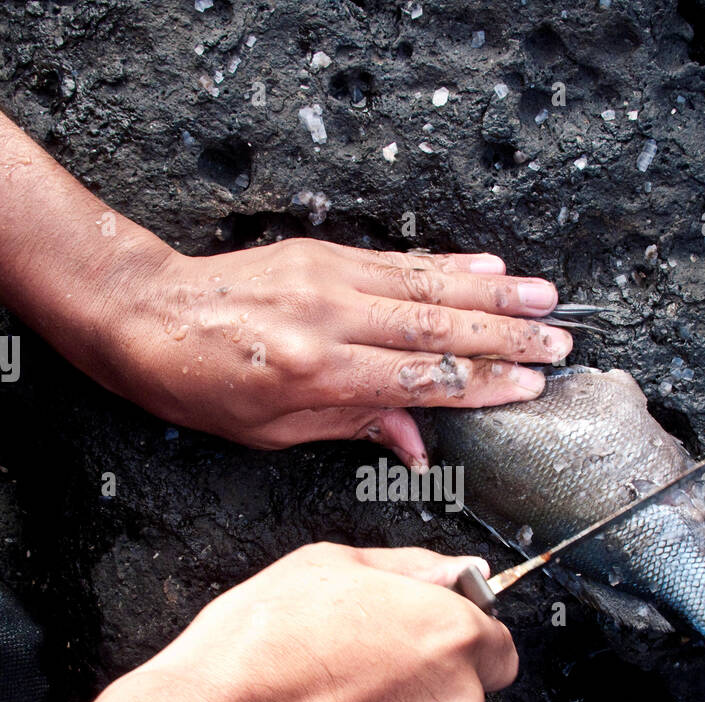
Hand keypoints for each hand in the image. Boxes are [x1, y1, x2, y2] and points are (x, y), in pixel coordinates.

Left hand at [93, 238, 573, 465]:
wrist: (145, 316)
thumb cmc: (201, 387)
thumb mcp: (273, 430)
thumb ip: (353, 426)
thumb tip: (419, 445)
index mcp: (317, 373)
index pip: (419, 380)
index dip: (480, 384)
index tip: (528, 386)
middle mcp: (330, 320)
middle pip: (436, 329)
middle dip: (505, 338)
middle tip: (559, 344)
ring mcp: (328, 279)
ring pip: (427, 287)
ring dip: (492, 292)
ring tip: (545, 298)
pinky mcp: (322, 253)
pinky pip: (396, 261)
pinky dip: (446, 263)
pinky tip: (486, 265)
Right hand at [131, 542, 518, 701]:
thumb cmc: (258, 657)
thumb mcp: (325, 566)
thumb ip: (409, 566)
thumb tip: (455, 570)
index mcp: (449, 632)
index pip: (494, 637)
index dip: (454, 632)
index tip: (417, 631)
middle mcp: (455, 697)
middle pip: (464, 685)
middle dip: (422, 675)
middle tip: (357, 664)